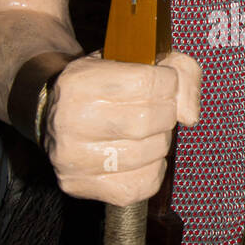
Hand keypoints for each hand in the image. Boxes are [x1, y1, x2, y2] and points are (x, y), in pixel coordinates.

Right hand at [41, 50, 200, 204]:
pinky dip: (154, 170)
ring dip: (160, 142)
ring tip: (148, 133)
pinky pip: (142, 184)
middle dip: (165, 114)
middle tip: (157, 110)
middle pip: (148, 120)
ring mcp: (71, 158)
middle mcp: (68, 121)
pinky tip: (142, 157)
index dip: (168, 83)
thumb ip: (178, 71)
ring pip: (148, 154)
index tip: (163, 83)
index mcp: (78, 82)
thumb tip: (190, 115)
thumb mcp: (134, 59)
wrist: (54, 113)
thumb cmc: (101, 85)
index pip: (147, 83)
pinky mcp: (79, 185)